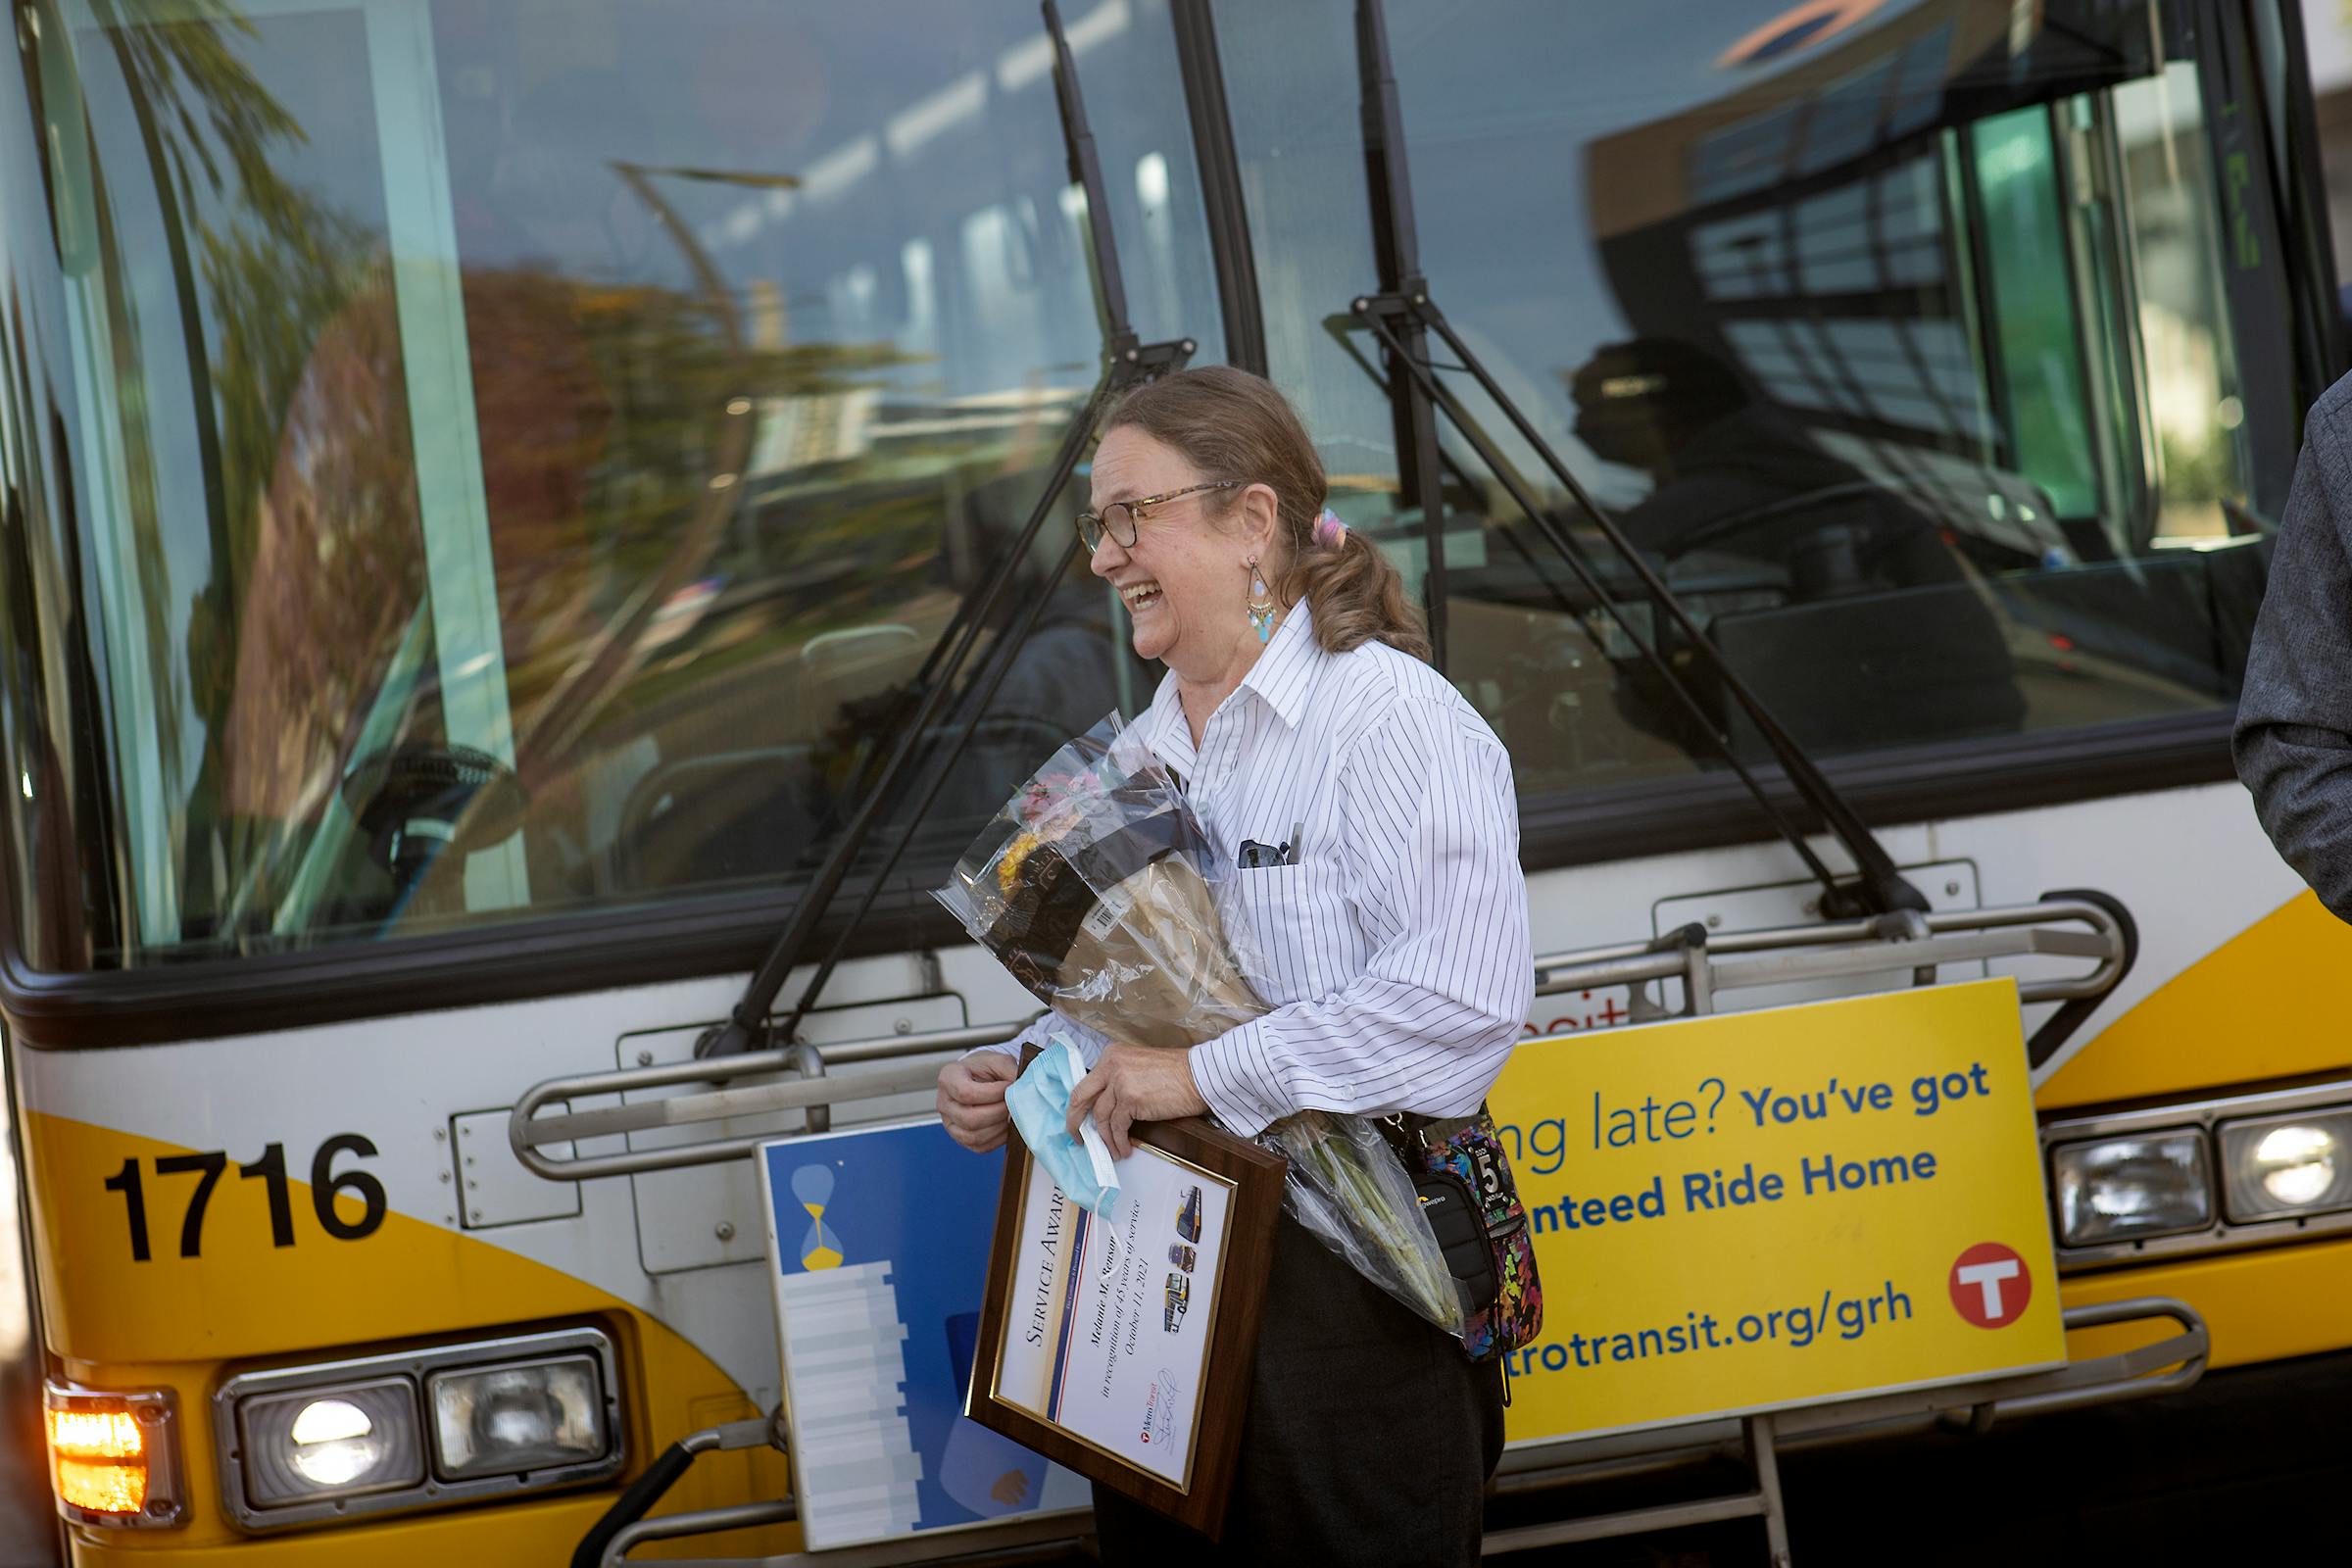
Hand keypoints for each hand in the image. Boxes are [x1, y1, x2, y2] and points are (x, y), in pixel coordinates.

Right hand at [937, 1051, 1020, 1152]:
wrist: (980, 1078)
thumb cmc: (986, 1069)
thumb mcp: (998, 1060)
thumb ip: (1010, 1070)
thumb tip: (1022, 1090)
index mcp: (948, 1079)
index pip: (966, 1093)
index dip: (993, 1093)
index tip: (1009, 1086)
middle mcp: (944, 1103)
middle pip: (969, 1119)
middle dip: (998, 1112)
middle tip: (1014, 1104)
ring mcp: (950, 1124)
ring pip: (974, 1136)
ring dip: (999, 1127)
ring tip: (1011, 1113)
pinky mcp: (962, 1139)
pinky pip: (980, 1147)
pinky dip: (998, 1138)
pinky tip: (1007, 1125)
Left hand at [1066, 1042, 1207, 1159]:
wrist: (1199, 1075)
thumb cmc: (1176, 1073)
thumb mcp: (1138, 1067)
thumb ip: (1118, 1079)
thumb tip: (1105, 1107)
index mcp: (1112, 1055)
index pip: (1086, 1083)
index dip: (1079, 1106)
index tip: (1078, 1120)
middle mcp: (1112, 1066)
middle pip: (1081, 1098)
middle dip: (1075, 1122)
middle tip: (1078, 1139)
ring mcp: (1120, 1082)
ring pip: (1100, 1117)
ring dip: (1105, 1138)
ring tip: (1113, 1150)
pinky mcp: (1131, 1099)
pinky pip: (1117, 1127)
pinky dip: (1119, 1141)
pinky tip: (1124, 1149)